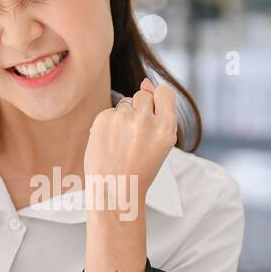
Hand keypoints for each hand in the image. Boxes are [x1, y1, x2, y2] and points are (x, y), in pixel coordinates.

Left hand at [84, 78, 176, 211]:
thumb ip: (158, 112)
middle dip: (139, 110)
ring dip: (123, 117)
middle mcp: (146, 120)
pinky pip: (110, 111)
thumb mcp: (160, 143)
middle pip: (142, 95)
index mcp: (167, 128)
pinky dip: (109, 125)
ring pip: (125, 103)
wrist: (115, 189)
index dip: (157, 100)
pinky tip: (110, 143)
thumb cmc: (140, 168)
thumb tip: (145, 81)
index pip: (165, 92)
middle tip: (135, 138)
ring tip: (122, 143)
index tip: (152, 114)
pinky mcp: (103, 119)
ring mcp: (123, 119)